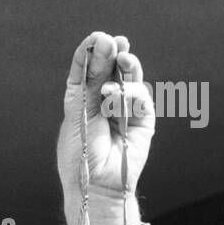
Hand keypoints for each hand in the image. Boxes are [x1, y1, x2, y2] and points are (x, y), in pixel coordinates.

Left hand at [57, 32, 154, 224]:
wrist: (95, 186)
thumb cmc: (81, 155)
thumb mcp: (81, 110)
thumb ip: (93, 76)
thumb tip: (106, 41)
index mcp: (82, 98)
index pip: (87, 65)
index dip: (92, 49)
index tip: (97, 38)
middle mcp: (104, 101)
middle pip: (111, 66)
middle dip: (113, 53)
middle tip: (115, 44)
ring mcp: (125, 110)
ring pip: (130, 77)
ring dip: (127, 67)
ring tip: (122, 62)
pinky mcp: (143, 121)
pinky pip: (142, 98)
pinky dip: (131, 93)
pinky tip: (118, 99)